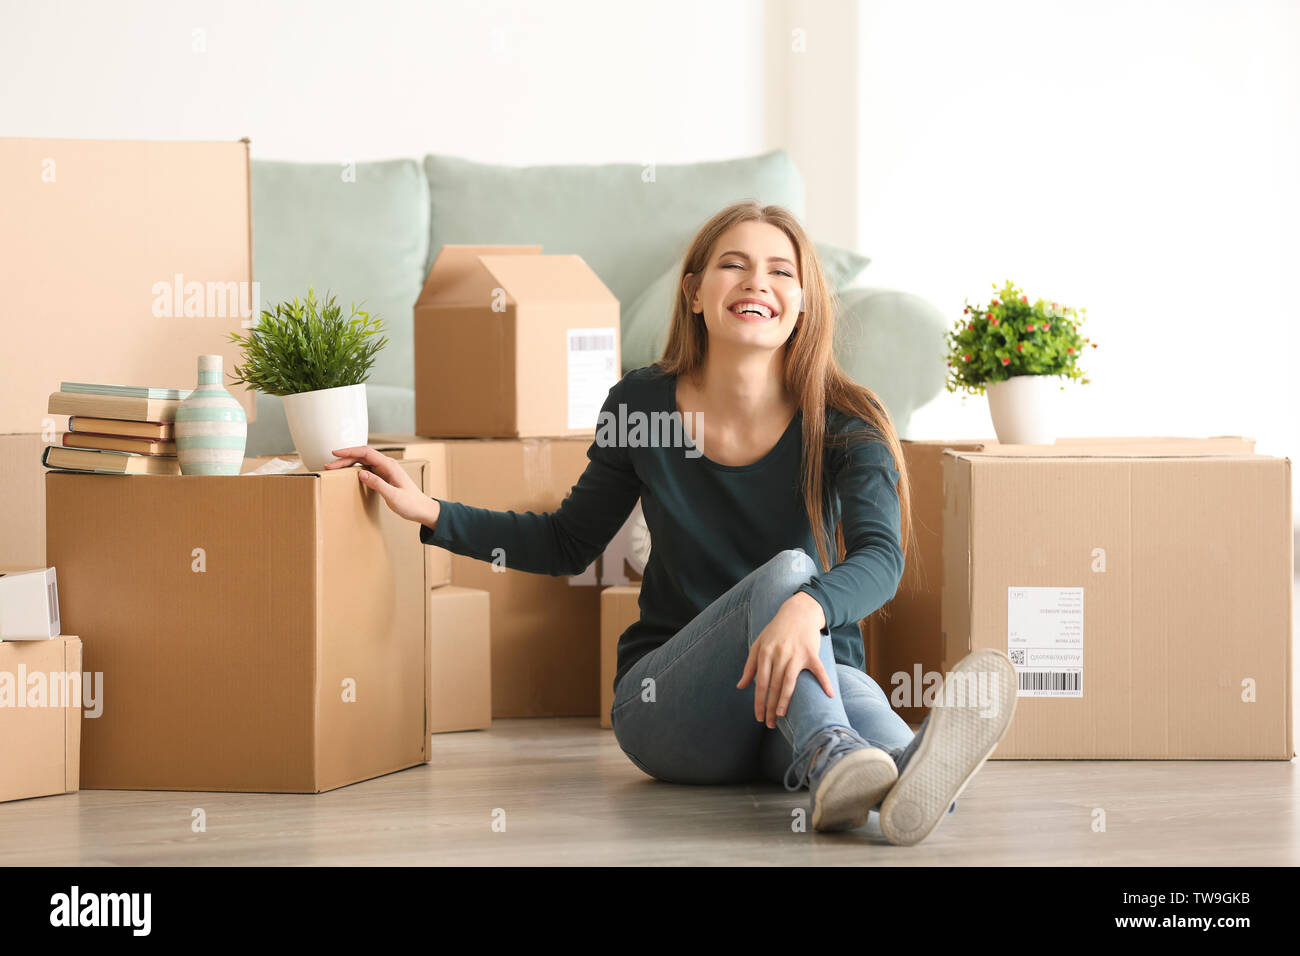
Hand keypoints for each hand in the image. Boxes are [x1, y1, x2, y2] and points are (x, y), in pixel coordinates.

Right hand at [323, 446, 439, 527]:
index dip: (349, 451)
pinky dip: (354, 469)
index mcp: (389, 466)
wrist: (422, 509)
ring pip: (363, 461)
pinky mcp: (383, 476)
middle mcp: (387, 464)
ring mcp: (385, 470)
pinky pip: (366, 468)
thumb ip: (378, 484)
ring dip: (348, 463)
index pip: (366, 452)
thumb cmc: (411, 503)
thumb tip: (361, 473)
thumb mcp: (394, 496)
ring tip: (334, 468)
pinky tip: (347, 473)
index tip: (335, 453)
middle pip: (362, 456)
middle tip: (329, 465)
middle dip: (344, 458)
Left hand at [736, 593, 833, 727]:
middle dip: (770, 706)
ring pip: (789, 681)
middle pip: (773, 685)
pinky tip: (829, 695)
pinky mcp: (811, 653)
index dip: (758, 701)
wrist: (798, 611)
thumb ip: (750, 666)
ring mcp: (796, 654)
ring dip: (785, 700)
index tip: (758, 717)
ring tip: (781, 715)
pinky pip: (818, 670)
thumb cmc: (776, 630)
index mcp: (765, 653)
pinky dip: (824, 682)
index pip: (760, 682)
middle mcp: (779, 654)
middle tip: (769, 724)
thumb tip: (740, 686)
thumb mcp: (758, 644)